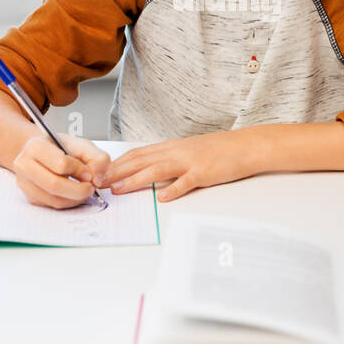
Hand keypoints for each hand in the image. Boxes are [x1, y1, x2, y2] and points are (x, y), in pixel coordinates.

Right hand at [11, 133, 110, 208]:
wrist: (44, 154)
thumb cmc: (61, 148)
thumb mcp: (81, 145)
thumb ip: (97, 157)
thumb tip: (98, 178)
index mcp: (36, 146)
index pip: (60, 164)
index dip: (80, 171)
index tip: (90, 173)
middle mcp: (24, 164)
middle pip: (54, 185)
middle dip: (79, 190)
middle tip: (91, 188)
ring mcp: (24, 183)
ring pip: (53, 199)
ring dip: (75, 199)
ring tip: (84, 190)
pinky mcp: (30, 197)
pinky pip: (52, 206)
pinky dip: (68, 202)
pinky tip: (73, 193)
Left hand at [96, 129, 260, 201]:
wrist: (244, 146)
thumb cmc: (219, 150)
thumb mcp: (189, 151)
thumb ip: (169, 160)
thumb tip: (150, 170)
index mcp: (171, 147)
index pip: (137, 154)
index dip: (117, 163)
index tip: (101, 172)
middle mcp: (176, 151)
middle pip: (141, 160)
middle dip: (117, 172)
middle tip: (99, 182)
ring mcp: (189, 162)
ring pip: (156, 170)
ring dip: (135, 180)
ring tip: (119, 189)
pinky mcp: (203, 173)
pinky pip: (186, 182)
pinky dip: (173, 190)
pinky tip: (162, 198)